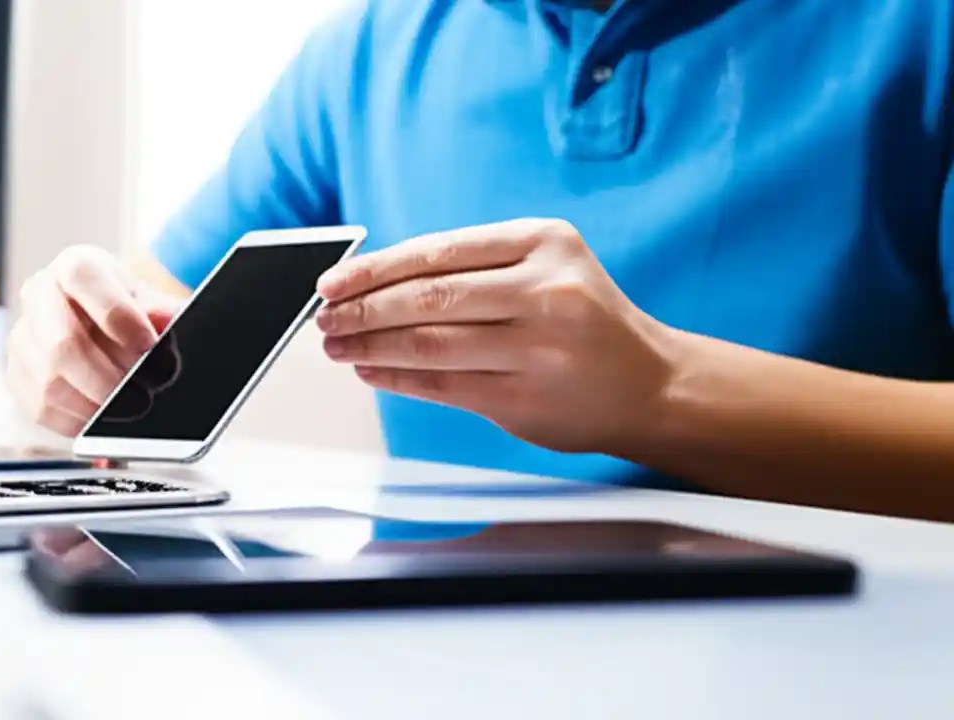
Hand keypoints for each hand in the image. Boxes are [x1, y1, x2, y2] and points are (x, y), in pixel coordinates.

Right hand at [6, 246, 181, 435]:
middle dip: (106, 378)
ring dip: (96, 403)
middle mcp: (39, 295)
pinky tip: (104, 415)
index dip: (116, 314)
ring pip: (50, 383)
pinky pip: (42, 409)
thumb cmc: (131, 313)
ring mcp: (23, 337)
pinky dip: (79, 420)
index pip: (81, 278)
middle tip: (142, 395)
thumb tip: (164, 324)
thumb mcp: (153, 305)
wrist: (110, 332)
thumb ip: (163, 313)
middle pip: (60, 343)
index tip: (147, 345)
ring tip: (129, 406)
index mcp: (75, 267)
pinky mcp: (17, 376)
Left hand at [315, 219, 681, 454]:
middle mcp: (546, 290)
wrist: (650, 383)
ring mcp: (538, 347)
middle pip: (429, 297)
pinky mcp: (525, 398)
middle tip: (324, 318)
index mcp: (545, 242)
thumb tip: (374, 282)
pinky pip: (441, 386)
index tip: (333, 282)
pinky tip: (370, 370)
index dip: (375, 268)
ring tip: (337, 347)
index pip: (438, 250)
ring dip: (371, 345)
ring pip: (430, 343)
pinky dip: (396, 377)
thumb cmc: (582, 321)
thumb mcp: (546, 268)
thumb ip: (473, 269)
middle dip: (363, 309)